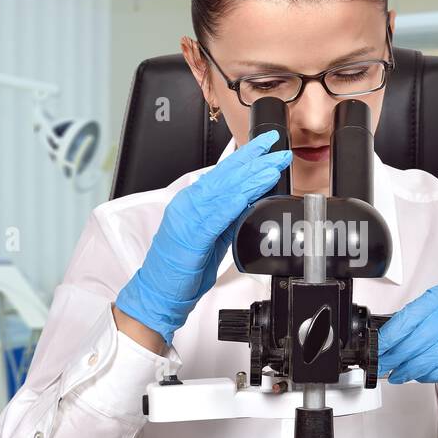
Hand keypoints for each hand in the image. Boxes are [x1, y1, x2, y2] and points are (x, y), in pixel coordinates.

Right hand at [115, 130, 291, 345]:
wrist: (160, 290)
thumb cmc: (182, 266)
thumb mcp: (212, 236)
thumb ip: (229, 217)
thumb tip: (251, 202)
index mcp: (193, 201)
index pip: (224, 173)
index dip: (247, 157)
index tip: (268, 146)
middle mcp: (189, 204)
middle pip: (226, 176)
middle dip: (254, 161)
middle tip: (278, 150)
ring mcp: (188, 219)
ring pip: (223, 192)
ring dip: (249, 179)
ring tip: (271, 168)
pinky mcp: (191, 237)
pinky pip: (213, 218)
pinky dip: (230, 205)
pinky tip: (245, 196)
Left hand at [377, 281, 437, 383]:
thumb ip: (421, 320)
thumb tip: (387, 339)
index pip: (413, 314)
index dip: (391, 334)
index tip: (377, 346)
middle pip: (421, 336)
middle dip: (397, 354)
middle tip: (383, 364)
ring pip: (433, 354)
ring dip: (410, 368)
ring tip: (398, 374)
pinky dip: (430, 375)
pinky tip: (420, 376)